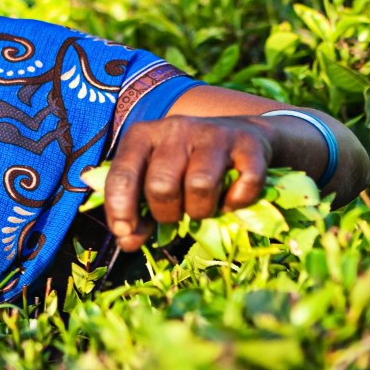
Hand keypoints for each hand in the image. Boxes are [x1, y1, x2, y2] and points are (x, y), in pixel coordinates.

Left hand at [98, 116, 273, 250]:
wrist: (242, 133)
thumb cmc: (188, 163)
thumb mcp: (155, 176)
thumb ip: (138, 209)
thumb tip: (127, 241)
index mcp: (143, 136)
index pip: (122, 175)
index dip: (120, 209)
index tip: (125, 232)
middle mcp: (176, 129)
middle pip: (161, 186)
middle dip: (166, 214)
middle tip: (177, 214)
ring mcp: (214, 134)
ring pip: (200, 185)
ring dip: (201, 211)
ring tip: (203, 207)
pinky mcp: (249, 144)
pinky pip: (243, 184)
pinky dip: (237, 201)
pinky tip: (231, 199)